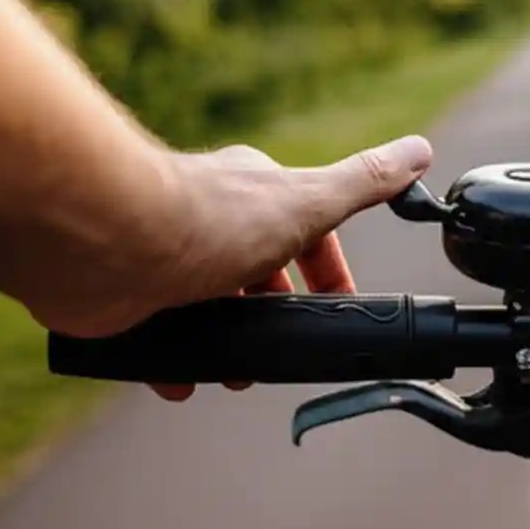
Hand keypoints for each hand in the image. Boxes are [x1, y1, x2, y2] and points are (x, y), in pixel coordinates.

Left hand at [10, 135, 431, 399]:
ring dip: (230, 336)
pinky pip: (158, 331)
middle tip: (288, 341)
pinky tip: (184, 379)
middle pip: (255, 263)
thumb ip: (364, 181)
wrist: (112, 243)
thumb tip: (418, 149)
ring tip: (239, 372)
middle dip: (276, 306)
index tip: (340, 300)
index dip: (327, 265)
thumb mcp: (309, 201)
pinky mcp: (129, 290)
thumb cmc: (212, 217)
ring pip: (208, 299)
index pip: (305, 224)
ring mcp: (167, 252)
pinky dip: (176, 360)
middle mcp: (209, 214)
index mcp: (254, 189)